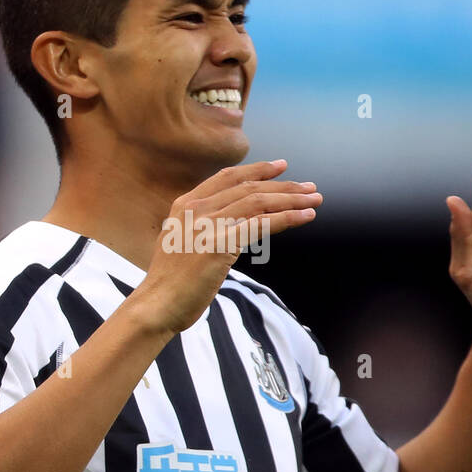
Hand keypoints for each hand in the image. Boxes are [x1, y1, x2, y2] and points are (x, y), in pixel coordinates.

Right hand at [134, 159, 321, 334]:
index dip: (257, 169)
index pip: (228, 177)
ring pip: (258, 202)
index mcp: (185, 204)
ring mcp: (207, 225)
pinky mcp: (219, 245)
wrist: (156, 305)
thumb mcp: (182, 243)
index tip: (282, 166)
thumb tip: (231, 225)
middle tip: (310, 187)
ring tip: (315, 200)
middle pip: (249, 188)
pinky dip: (287, 218)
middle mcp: (196, 209)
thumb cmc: (172, 282)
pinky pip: (261, 225)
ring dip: (291, 199)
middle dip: (284, 185)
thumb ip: (202, 227)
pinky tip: (305, 216)